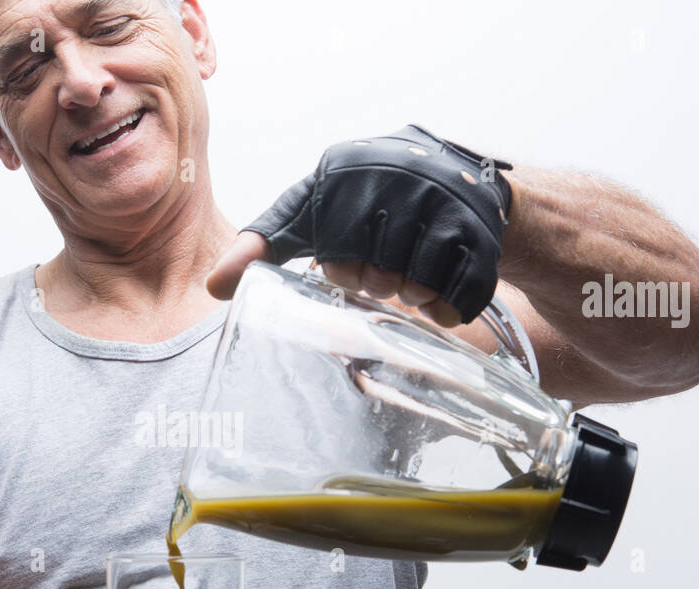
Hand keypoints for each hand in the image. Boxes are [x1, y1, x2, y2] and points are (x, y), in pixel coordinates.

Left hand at [206, 125, 512, 326]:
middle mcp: (398, 178)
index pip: (333, 252)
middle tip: (384, 272)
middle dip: (378, 284)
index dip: (342, 270)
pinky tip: (441, 290)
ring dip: (413, 296)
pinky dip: (447, 306)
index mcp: (347, 171)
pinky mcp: (482, 232)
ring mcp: (444, 203)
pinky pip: (457, 294)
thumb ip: (266, 242)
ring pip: (417, 287)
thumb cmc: (369, 198)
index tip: (348, 265)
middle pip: (376, 275)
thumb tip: (216, 287)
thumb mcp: (315, 209)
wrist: (458, 176)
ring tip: (411, 277)